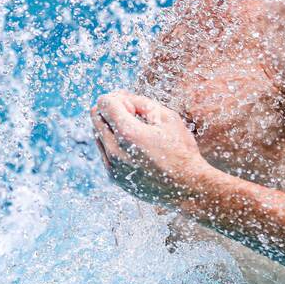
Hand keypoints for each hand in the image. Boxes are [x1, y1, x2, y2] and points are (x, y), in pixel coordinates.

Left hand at [92, 90, 206, 203]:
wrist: (188, 186)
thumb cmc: (181, 150)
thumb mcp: (168, 118)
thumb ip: (142, 103)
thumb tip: (122, 97)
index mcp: (128, 133)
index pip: (105, 103)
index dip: (117, 97)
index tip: (131, 104)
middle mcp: (115, 150)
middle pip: (96, 117)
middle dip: (110, 108)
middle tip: (131, 113)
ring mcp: (112, 166)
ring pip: (97, 134)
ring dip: (110, 126)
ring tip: (134, 130)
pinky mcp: (114, 177)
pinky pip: (104, 152)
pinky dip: (113, 143)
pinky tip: (133, 146)